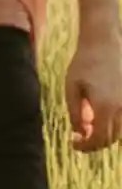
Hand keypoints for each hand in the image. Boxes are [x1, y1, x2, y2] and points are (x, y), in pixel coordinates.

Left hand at [66, 27, 121, 151]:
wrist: (104, 42)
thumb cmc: (84, 63)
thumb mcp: (72, 88)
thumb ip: (75, 113)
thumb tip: (80, 132)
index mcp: (105, 107)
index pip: (99, 139)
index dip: (86, 146)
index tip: (73, 143)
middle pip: (111, 138)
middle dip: (94, 141)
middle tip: (78, 137)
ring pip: (120, 130)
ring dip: (104, 133)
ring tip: (87, 126)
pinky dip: (113, 122)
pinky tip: (99, 115)